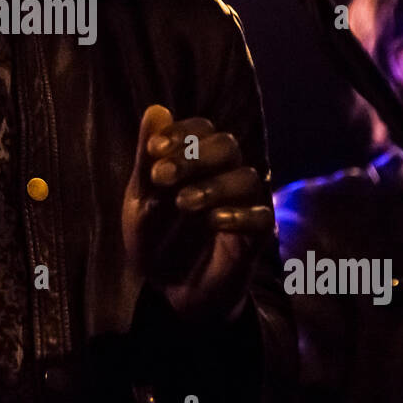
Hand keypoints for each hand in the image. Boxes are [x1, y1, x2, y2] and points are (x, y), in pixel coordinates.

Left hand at [121, 105, 273, 323]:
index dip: (181, 133)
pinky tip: (212, 222)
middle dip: (194, 155)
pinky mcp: (256, 237)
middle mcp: (223, 176)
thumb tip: (156, 109)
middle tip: (162, 176)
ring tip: (183, 204)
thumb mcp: (140, 202)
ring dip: (212, 186)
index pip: (201, 129)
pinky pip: (262, 216)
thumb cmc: (155, 239)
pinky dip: (238, 215)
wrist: (170, 293)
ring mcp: (243, 205)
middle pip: (227, 145)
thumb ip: (147, 160)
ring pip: (246, 177)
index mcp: (195, 162)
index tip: (154, 150)